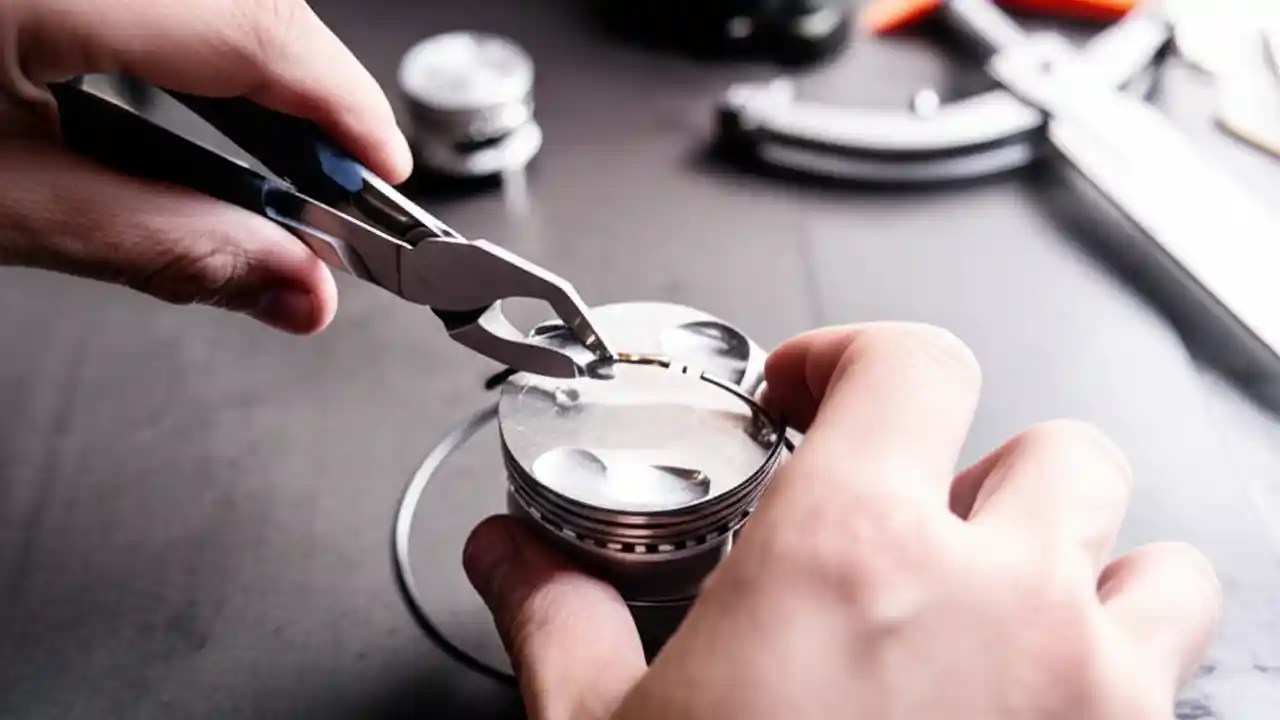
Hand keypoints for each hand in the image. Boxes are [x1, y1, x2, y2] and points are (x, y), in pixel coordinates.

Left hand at [0, 0, 410, 333]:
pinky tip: (213, 99)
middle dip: (312, 91)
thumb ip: (164, 242)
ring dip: (263, 68)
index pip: (254, 25)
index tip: (383, 172)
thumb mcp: (8, 205)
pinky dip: (211, 43)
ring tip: (281, 158)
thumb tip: (296, 283)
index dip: (343, 102)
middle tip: (341, 183)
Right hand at [462, 323, 1221, 719]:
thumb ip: (560, 619)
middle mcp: (996, 599)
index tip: (817, 394)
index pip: (910, 363)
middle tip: (912, 525)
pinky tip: (1041, 692)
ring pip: (1151, 559)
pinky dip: (1127, 657)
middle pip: (1053, 450)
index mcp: (850, 555)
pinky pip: (1175, 667)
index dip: (854, 358)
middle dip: (982, 471)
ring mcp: (1087, 686)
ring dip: (1085, 563)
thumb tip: (509, 558)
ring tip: (1005, 602)